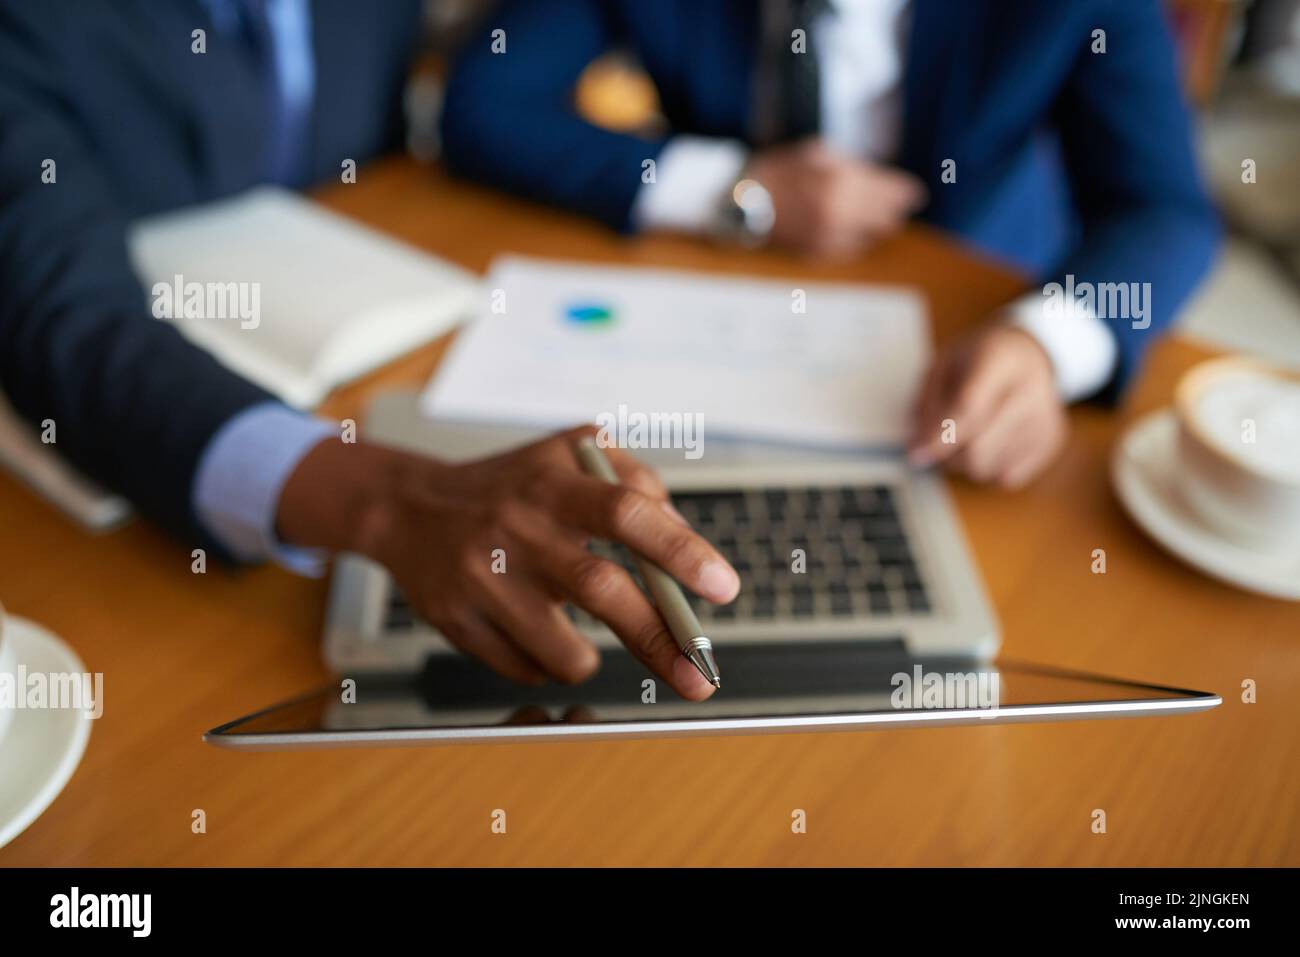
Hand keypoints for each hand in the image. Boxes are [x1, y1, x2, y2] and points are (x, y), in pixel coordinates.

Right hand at [275, 426, 738, 699]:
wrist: (410, 509)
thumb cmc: (516, 485)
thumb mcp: (573, 452)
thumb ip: (637, 483)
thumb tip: (685, 549)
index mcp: (554, 480)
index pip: (626, 512)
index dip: (679, 551)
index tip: (723, 588)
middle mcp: (516, 526)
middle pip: (600, 590)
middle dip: (660, 640)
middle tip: (699, 676)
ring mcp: (481, 578)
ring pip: (565, 650)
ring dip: (589, 656)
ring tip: (581, 633)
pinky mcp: (455, 622)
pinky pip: (528, 668)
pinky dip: (548, 662)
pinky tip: (529, 627)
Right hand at [746, 138, 925, 256]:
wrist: (743, 201)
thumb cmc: (781, 170)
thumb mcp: (818, 154)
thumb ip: (852, 167)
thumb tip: (880, 180)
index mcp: (843, 181)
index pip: (893, 192)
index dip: (907, 192)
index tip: (914, 193)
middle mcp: (841, 212)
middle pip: (888, 218)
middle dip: (893, 210)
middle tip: (895, 204)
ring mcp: (830, 235)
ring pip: (872, 236)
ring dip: (875, 225)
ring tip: (869, 214)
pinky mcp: (819, 251)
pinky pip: (853, 248)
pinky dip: (856, 237)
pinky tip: (847, 226)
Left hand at [906, 325, 1067, 487]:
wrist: (1030, 353)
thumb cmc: (981, 359)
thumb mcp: (943, 364)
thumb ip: (927, 404)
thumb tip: (918, 449)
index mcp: (1000, 360)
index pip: (968, 409)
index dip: (939, 437)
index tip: (917, 451)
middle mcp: (1030, 390)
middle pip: (979, 448)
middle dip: (947, 457)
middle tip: (936, 448)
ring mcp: (1045, 417)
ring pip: (989, 469)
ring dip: (965, 464)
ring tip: (965, 438)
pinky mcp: (1052, 440)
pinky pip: (1006, 477)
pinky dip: (989, 468)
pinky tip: (991, 442)